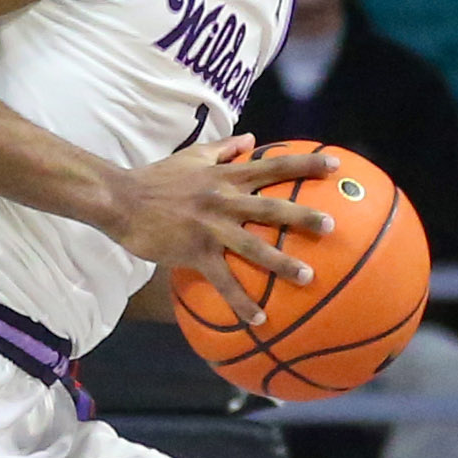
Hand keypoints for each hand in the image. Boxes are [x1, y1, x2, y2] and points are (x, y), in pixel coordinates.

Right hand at [109, 140, 337, 326]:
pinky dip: (241, 301)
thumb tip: (251, 138)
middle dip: (303, 217)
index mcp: (226, 176)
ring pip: (252, 247)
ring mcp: (210, 227)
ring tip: (308, 276)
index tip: (335, 165)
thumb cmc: (156, 178)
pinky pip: (223, 280)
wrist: (121, 200)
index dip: (305, 164)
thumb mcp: (192, 156)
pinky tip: (258, 318)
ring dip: (281, 263)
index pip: (273, 166)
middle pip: (271, 208)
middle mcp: (223, 200)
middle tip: (332, 226)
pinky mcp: (194, 252)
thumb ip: (224, 148)